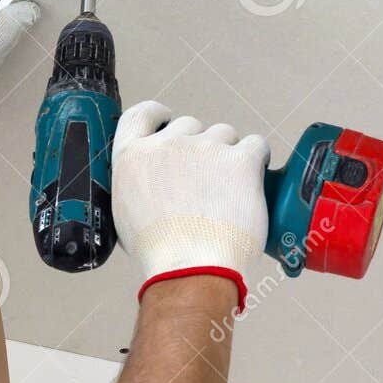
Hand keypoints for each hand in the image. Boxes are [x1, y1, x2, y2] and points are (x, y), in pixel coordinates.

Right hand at [112, 101, 269, 309]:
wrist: (191, 269)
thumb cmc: (161, 252)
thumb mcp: (126, 212)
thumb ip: (137, 182)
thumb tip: (150, 178)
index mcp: (133, 155)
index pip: (142, 113)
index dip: (159, 115)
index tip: (168, 121)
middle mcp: (166, 143)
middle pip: (189, 126)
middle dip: (199, 147)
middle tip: (207, 180)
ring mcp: (204, 148)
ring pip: (224, 134)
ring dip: (228, 153)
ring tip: (230, 189)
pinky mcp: (239, 159)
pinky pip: (256, 145)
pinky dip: (257, 160)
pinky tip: (254, 181)